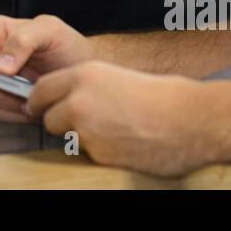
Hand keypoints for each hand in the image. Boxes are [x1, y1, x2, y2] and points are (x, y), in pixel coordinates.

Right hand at [0, 14, 94, 122]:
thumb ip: (24, 39)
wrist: (82, 72)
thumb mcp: (50, 30)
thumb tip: (1, 65)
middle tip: (23, 89)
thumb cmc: (67, 45)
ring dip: (7, 102)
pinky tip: (30, 107)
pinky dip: (11, 114)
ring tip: (33, 97)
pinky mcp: (1, 100)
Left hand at [27, 61, 222, 177]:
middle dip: (59, 122)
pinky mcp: (99, 156)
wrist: (192, 121)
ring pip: (68, 139)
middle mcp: (79, 100)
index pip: (42, 89)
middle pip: (48, 117)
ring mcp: (87, 130)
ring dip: (81, 138)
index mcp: (85, 75)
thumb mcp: (119, 76)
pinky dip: (101, 152)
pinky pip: (89, 155)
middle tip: (80, 123)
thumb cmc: (165, 97)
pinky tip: (124, 144)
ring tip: (114, 132)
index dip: (39, 100)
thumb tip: (70, 99)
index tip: (38, 107)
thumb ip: (89, 87)